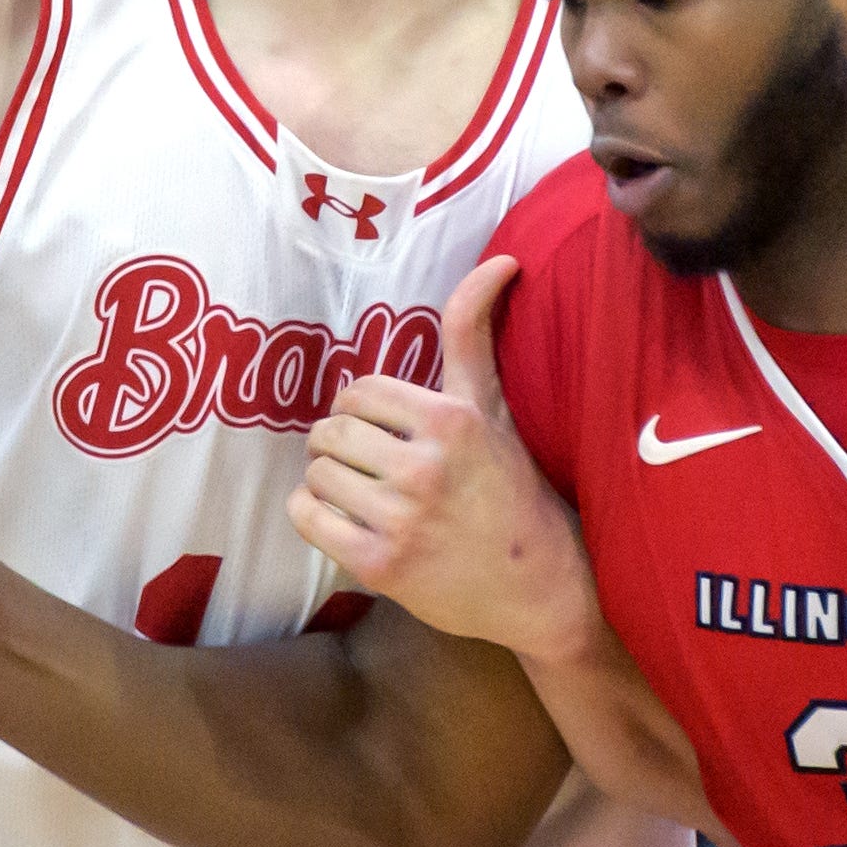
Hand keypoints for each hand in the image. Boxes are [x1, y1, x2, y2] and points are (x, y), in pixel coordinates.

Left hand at [290, 257, 598, 663]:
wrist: (539, 586)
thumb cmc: (512, 490)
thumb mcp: (494, 408)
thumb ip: (474, 334)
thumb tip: (500, 261)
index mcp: (451, 421)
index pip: (358, 392)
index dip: (362, 410)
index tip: (384, 431)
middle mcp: (424, 468)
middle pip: (329, 432)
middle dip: (340, 445)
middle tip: (369, 465)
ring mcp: (401, 520)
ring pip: (316, 474)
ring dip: (329, 482)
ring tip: (364, 495)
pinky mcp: (380, 566)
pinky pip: (307, 517)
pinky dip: (315, 516)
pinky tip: (348, 521)